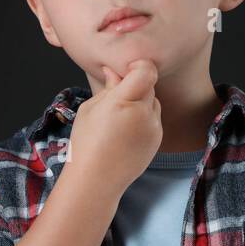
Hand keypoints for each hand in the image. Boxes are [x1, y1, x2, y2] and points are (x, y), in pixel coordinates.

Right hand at [66, 59, 162, 192]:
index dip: (138, 66)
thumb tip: (114, 72)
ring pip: (153, 102)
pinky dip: (143, 118)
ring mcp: (154, 128)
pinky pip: (154, 119)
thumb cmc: (86, 143)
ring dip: (140, 102)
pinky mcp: (158, 139)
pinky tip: (126, 131)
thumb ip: (108, 88)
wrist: (97, 179)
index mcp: (122, 103)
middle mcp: (143, 114)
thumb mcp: (90, 109)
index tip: (126, 70)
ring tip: (119, 118)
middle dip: (135, 86)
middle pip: (149, 86)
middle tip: (115, 96)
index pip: (146, 72)